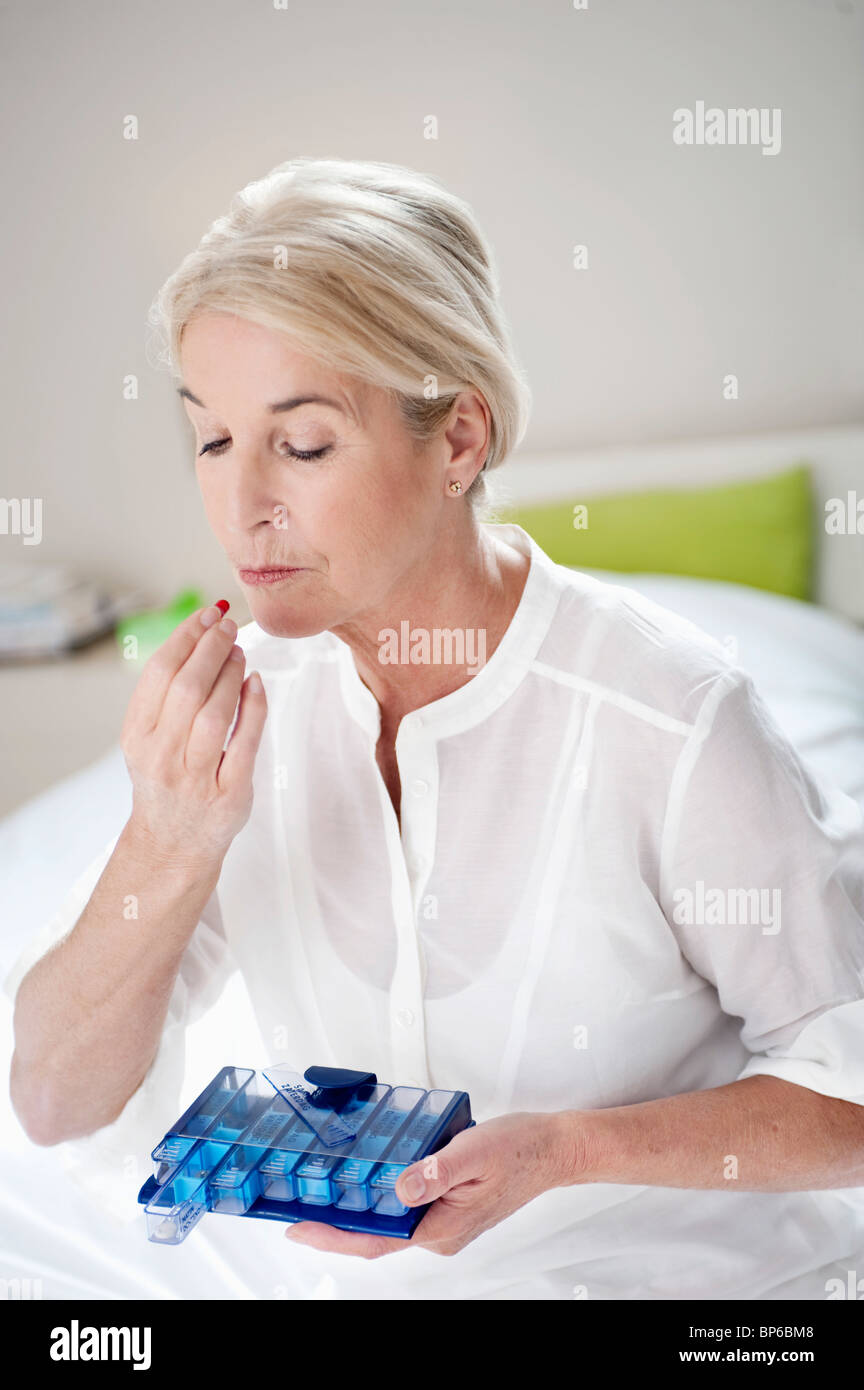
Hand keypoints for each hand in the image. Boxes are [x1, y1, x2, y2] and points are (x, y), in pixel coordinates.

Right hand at [120, 603, 267, 867]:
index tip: (206, 615)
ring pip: (215, 713)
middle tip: (228, 627)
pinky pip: (245, 742)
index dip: (185, 637)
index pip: (159, 673)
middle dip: (211, 648)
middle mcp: (162, 757)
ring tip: (239, 652)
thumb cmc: (166, 779)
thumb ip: (168, 694)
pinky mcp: (229, 794)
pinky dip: (253, 708)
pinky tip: (256, 684)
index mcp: (137, 737)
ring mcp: (195, 778)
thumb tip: (202, 635)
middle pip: (188, 688)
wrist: (172, 844)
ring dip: (231, 674)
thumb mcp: (149, 738)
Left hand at [284, 1110, 580, 1259]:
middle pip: (376, 1234)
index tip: (299, 1225)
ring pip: (389, 1220)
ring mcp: (443, 1220)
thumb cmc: (521, 1150)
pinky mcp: (447, 1204)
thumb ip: (436, 1171)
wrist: (554, 1148)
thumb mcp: (474, 1152)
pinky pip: (404, 1204)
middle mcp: (439, 1231)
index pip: (377, 1240)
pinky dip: (380, 1193)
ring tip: (321, 1190)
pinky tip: (367, 1173)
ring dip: (356, 1207)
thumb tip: (399, 1187)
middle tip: (296, 1204)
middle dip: (335, 1222)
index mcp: (442, 1227)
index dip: (334, 1234)